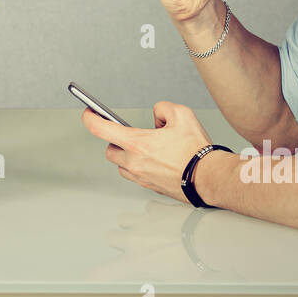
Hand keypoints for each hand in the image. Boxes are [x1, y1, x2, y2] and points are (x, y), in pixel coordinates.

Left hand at [81, 101, 217, 203]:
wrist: (209, 178)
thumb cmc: (196, 150)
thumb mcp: (181, 114)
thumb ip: (162, 108)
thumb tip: (156, 116)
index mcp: (137, 143)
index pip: (100, 128)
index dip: (90, 117)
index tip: (88, 112)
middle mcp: (134, 162)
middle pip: (109, 150)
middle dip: (116, 140)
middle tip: (130, 134)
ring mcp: (140, 177)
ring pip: (121, 165)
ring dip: (127, 155)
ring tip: (147, 148)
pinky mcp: (149, 187)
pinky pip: (135, 175)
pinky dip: (139, 166)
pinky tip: (155, 160)